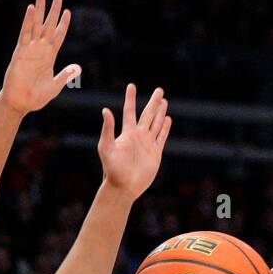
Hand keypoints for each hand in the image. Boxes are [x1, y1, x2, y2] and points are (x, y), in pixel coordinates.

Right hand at [0, 0, 79, 115]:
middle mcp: (40, 50)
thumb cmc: (35, 97)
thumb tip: (78, 68)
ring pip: (36, 25)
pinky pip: (25, 33)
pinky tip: (31, 9)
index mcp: (49, 57)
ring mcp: (30, 49)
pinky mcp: (20, 51)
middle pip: (49, 26)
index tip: (68, 11)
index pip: (58, 36)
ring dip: (40, 10)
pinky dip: (28, 21)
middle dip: (53, 11)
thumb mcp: (54, 86)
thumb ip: (65, 76)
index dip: (63, 24)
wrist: (20, 103)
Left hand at [99, 84, 170, 199]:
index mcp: (127, 133)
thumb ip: (107, 129)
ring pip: (156, 124)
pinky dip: (165, 128)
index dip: (131, 99)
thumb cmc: (112, 169)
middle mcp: (138, 136)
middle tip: (159, 90)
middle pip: (148, 115)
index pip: (129, 111)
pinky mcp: (155, 153)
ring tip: (164, 101)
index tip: (131, 86)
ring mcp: (148, 144)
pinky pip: (162, 137)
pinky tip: (168, 119)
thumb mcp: (106, 148)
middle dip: (153, 102)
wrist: (123, 187)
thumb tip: (105, 110)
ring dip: (160, 113)